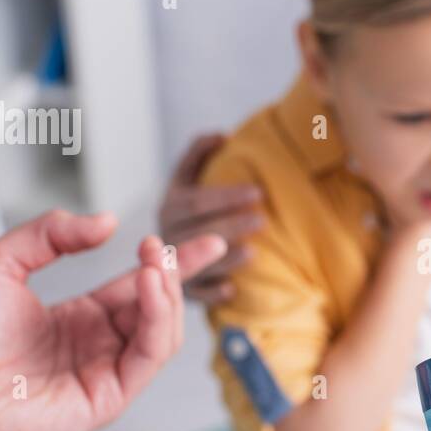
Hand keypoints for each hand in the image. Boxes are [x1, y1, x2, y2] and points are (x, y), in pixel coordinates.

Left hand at [0, 209, 226, 430]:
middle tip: (166, 247)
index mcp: (77, 318)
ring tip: (155, 262)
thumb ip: (51, 233)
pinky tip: (149, 287)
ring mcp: (105, 372)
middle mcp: (97, 346)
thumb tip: (106, 222)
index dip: (171, 264)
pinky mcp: (109, 397)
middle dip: (175, 274)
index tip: (200, 244)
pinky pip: (150, 356)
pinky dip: (160, 319)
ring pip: (162, 331)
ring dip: (167, 293)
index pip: (138, 287)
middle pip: (160, 308)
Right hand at [158, 133, 263, 304]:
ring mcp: (171, 264)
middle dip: (231, 225)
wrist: (168, 249)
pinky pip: (195, 295)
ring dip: (224, 260)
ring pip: (195, 264)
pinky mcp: (182, 290)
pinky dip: (212, 293)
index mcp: (171, 206)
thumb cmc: (190, 207)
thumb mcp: (188, 177)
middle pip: (198, 231)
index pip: (196, 201)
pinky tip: (232, 291)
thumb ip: (199, 153)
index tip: (258, 192)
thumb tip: (222, 136)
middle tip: (263, 220)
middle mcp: (167, 235)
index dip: (226, 197)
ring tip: (254, 253)